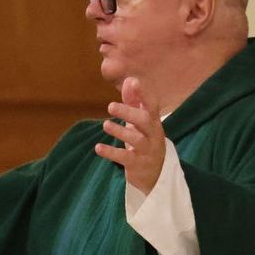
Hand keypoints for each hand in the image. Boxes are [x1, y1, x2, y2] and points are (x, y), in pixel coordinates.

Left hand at [95, 77, 164, 194]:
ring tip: (105, 125)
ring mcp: (147, 151)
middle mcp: (153, 135)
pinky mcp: (138, 164)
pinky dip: (111, 152)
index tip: (133, 82)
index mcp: (153, 122)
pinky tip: (98, 148)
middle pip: (144, 121)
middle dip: (128, 112)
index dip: (143, 94)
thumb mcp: (140, 123)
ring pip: (136, 139)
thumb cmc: (145, 142)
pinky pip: (125, 158)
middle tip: (110, 106)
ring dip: (120, 131)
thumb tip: (130, 80)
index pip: (151, 105)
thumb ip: (134, 102)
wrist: (155, 174)